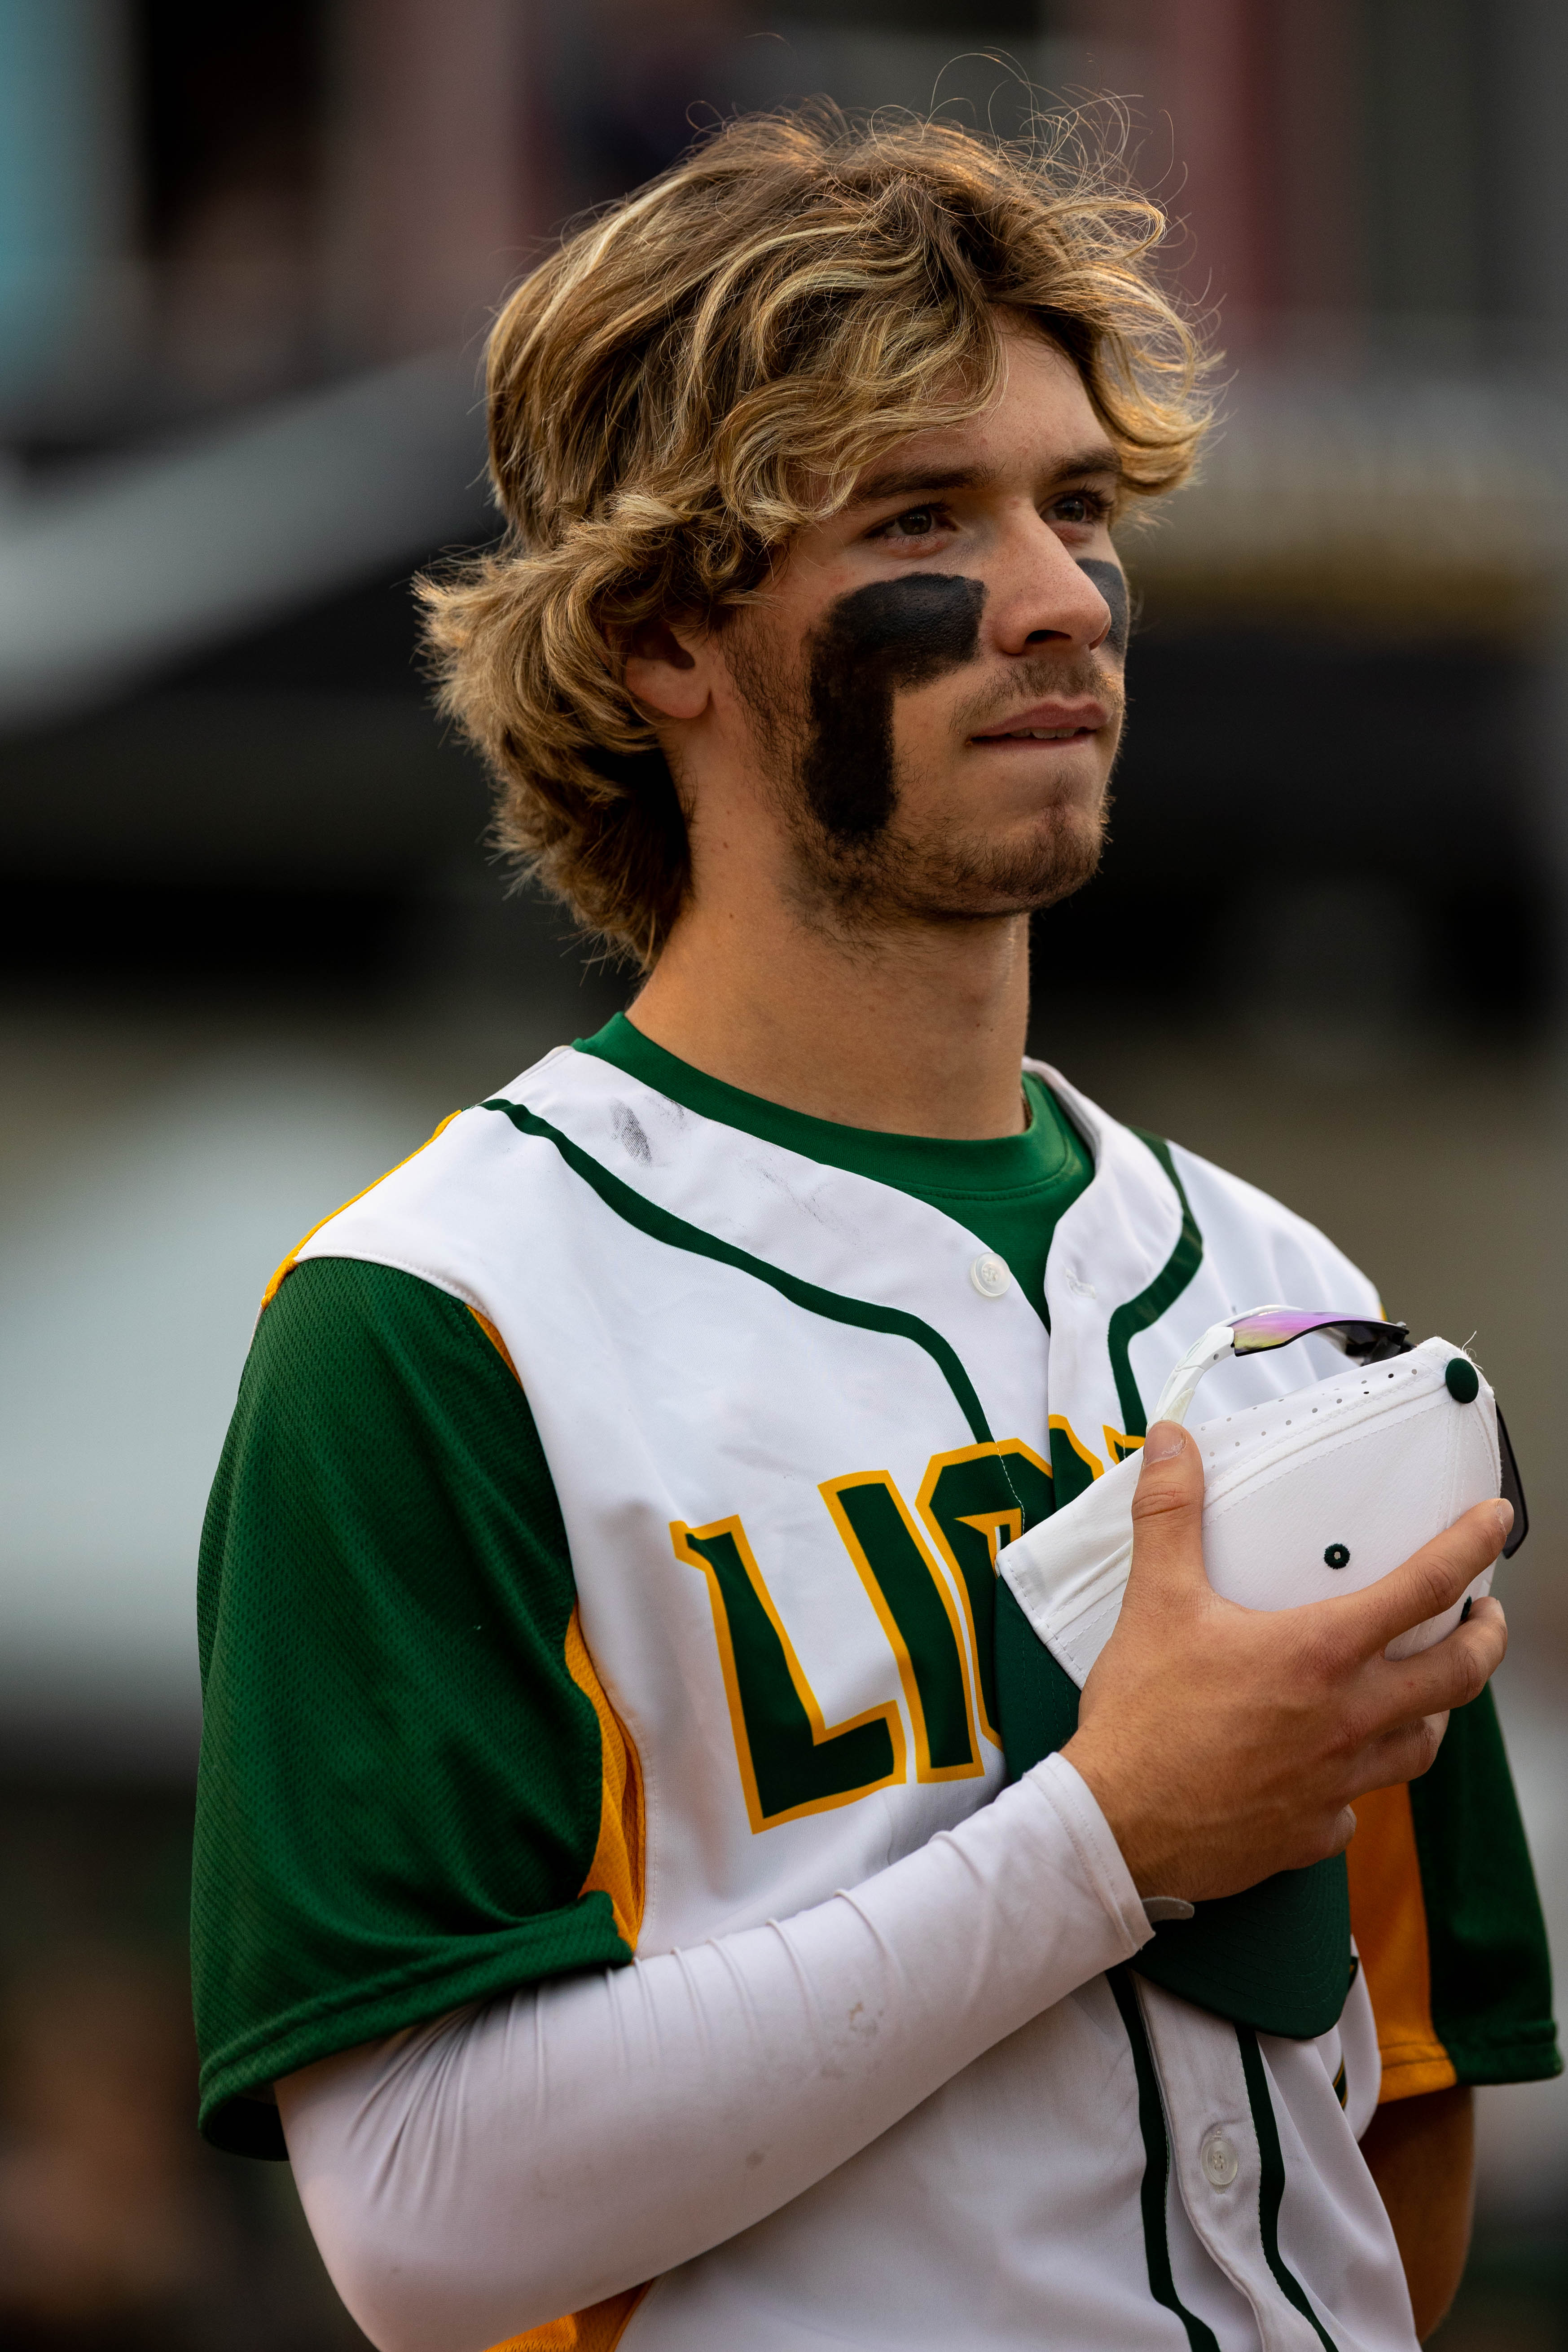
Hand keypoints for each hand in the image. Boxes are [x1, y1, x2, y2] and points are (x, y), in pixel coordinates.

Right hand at [1060, 1421, 1509, 1901]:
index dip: (1470, 1547)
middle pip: (1458, 1676)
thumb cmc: (1143, 1716)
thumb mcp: (1155, 1599)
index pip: (1423, 1588)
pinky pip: (1355, 1805)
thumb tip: (1172, 1443)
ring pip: (1420, 1747)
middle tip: (1484, 1617)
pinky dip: (1355, 1783)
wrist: (1116, 1825)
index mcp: (1319, 1653)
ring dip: (1435, 1713)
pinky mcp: (1313, 1831)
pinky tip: (1332, 1771)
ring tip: (1424, 1692)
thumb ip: (1170, 1515)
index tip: (1497, 1521)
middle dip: (1487, 1639)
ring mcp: (1338, 1782)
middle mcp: (1347, 1719)